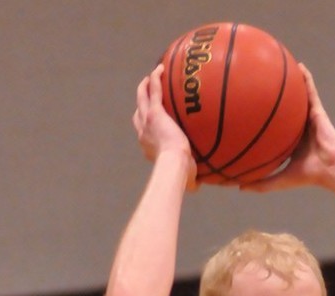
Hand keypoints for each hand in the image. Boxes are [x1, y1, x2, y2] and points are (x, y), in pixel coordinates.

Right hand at [133, 65, 195, 183]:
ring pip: (142, 97)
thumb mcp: (184, 177)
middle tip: (147, 92)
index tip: (152, 119)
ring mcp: (148, 119)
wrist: (174, 163)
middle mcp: (144, 131)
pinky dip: (155, 79)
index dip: (145, 124)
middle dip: (142, 101)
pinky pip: (154, 90)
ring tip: (152, 75)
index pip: (143, 132)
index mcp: (148, 145)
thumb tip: (196, 188)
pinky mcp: (156, 111)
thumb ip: (189, 181)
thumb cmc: (179, 173)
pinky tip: (160, 68)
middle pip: (138, 111)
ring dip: (145, 85)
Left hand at [241, 64, 334, 191]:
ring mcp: (307, 116)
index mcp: (287, 140)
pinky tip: (299, 65)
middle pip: (281, 107)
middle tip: (254, 83)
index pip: (271, 127)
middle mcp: (296, 125)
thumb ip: (259, 183)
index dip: (260, 119)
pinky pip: (311, 90)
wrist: (328, 169)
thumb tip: (235, 187)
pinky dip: (306, 78)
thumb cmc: (307, 175)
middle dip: (270, 96)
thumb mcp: (278, 180)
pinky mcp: (317, 110)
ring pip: (296, 95)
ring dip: (289, 80)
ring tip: (276, 64)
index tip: (243, 110)